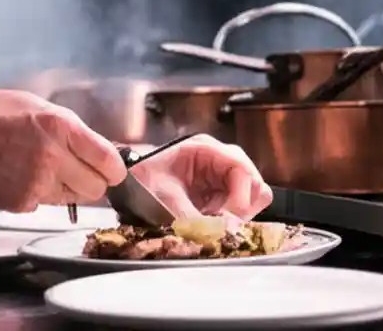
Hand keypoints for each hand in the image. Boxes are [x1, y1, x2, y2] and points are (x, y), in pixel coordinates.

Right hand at [0, 89, 126, 211]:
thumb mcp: (36, 106)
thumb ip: (70, 131)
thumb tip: (100, 151)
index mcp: (60, 127)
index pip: (110, 162)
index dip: (113, 168)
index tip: (110, 169)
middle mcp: (52, 157)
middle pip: (97, 188)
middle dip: (90, 180)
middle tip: (73, 169)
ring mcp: (36, 183)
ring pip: (72, 199)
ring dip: (64, 188)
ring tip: (37, 168)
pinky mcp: (20, 203)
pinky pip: (44, 204)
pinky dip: (37, 194)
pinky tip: (16, 175)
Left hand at [132, 135, 272, 219]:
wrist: (127, 185)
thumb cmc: (143, 180)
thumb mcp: (164, 197)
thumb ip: (191, 216)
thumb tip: (219, 233)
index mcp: (205, 149)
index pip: (241, 168)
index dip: (241, 196)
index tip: (229, 218)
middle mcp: (219, 160)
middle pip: (254, 184)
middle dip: (241, 208)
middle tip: (220, 223)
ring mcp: (222, 178)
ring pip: (252, 199)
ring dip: (237, 215)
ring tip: (211, 222)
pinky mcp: (221, 194)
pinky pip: (239, 209)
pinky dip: (230, 220)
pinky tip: (209, 222)